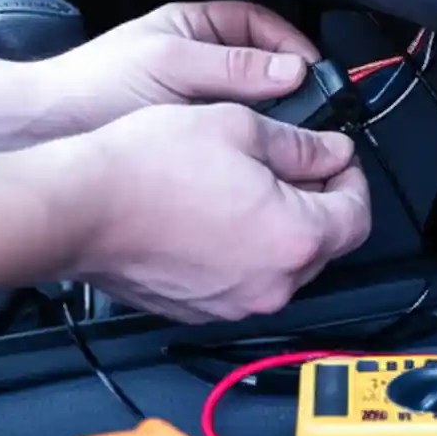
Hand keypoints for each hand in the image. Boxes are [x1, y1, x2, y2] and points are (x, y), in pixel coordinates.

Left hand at [31, 1, 318, 137]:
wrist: (42, 132)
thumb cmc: (91, 87)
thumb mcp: (169, 66)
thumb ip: (230, 67)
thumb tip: (289, 72)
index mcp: (194, 28)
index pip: (261, 25)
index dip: (291, 45)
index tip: (315, 73)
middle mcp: (197, 62)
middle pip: (261, 69)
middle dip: (287, 89)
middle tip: (311, 112)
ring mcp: (192, 102)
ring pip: (248, 108)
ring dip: (268, 122)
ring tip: (287, 139)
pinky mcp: (185, 139)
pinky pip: (229, 138)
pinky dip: (245, 147)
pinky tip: (253, 160)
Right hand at [60, 102, 370, 322]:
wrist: (79, 208)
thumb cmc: (146, 169)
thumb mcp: (240, 127)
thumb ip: (300, 144)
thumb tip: (331, 151)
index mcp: (295, 238)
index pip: (357, 216)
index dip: (354, 180)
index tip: (338, 159)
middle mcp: (272, 283)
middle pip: (324, 244)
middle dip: (318, 201)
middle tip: (294, 163)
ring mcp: (235, 302)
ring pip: (283, 263)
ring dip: (280, 225)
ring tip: (245, 183)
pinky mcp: (201, 308)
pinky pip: (243, 278)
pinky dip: (243, 248)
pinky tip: (215, 212)